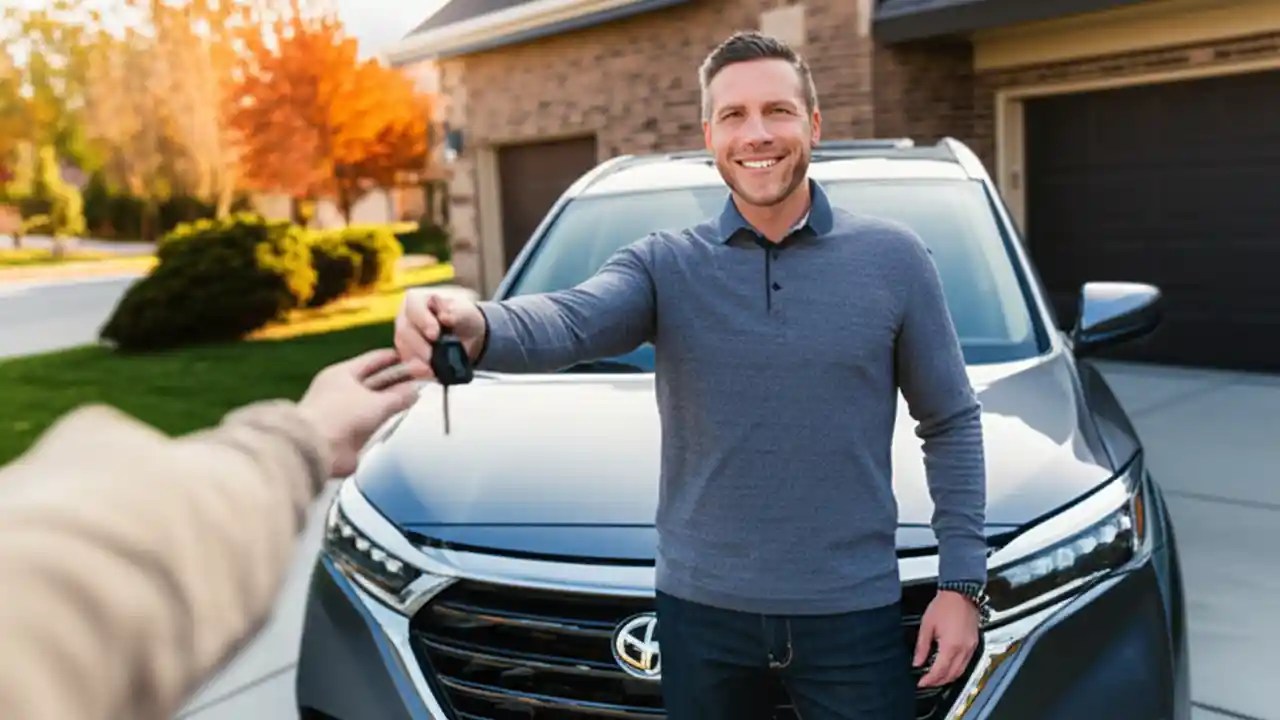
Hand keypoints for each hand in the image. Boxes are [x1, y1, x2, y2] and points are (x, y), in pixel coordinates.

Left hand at [297, 349, 419, 476]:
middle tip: (419, 379)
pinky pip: (370, 423)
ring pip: (373, 403)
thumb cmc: (334, 418)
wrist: (317, 450)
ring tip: (411, 398)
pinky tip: (394, 421)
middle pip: (375, 381)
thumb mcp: (376, 403)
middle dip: (397, 380)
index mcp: (341, 374)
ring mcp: (342, 413)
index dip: (394, 358)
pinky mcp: (346, 434)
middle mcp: (339, 391)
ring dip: (390, 402)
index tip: (412, 359)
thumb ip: (399, 397)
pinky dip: (383, 421)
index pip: (373, 360)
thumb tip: (413, 391)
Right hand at [394, 288, 486, 378]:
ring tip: (433, 368)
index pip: (413, 308)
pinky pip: (407, 364)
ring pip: (404, 350)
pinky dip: (418, 370)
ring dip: (419, 361)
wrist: (467, 336)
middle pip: (404, 332)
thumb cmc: (463, 318)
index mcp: (415, 300)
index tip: (435, 334)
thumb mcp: (466, 312)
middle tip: (434, 357)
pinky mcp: (406, 355)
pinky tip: (430, 373)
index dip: (423, 322)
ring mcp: (403, 337)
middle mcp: (404, 317)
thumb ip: (458, 313)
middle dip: (421, 347)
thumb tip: (445, 317)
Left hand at [913, 590, 979, 687]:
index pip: (939, 671)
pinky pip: (966, 663)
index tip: (921, 682)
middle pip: (951, 675)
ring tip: (936, 678)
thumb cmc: (944, 605)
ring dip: (948, 678)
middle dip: (938, 682)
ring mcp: (971, 647)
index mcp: (951, 645)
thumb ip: (921, 647)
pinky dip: (957, 669)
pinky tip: (948, 667)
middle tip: (927, 682)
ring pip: (961, 671)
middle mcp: (963, 649)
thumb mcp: (927, 625)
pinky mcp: (974, 644)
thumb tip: (917, 662)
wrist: (961, 593)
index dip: (929, 680)